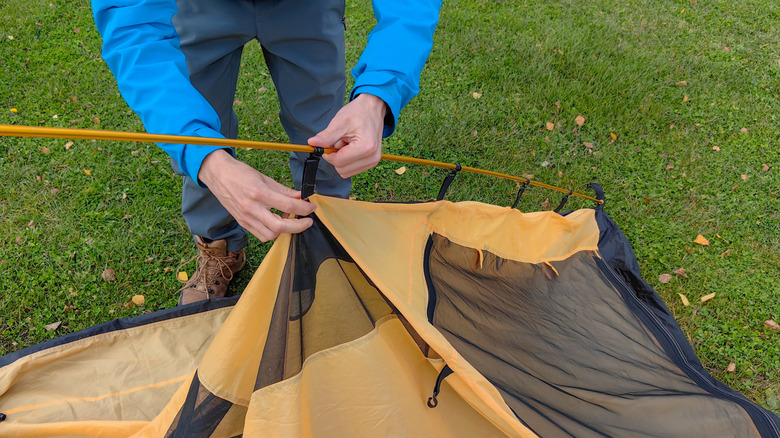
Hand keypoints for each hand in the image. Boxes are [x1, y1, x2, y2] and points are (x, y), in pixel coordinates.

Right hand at [198, 150, 315, 241]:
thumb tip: (300, 197)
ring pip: (271, 235)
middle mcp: (251, 208)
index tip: (311, 208)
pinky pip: (261, 235)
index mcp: (259, 193)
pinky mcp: (242, 223)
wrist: (218, 174)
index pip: (288, 206)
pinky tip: (277, 223)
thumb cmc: (240, 173)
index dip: (304, 208)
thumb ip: (283, 190)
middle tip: (308, 221)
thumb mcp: (264, 178)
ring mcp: (245, 218)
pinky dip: (273, 233)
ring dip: (285, 231)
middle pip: (280, 227)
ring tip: (290, 220)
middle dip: (299, 226)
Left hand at [307, 93, 386, 177]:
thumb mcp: (339, 122)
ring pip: (346, 172)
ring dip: (342, 158)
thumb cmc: (359, 113)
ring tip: (347, 143)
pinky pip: (352, 169)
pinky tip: (352, 147)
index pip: (338, 162)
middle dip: (337, 156)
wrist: (372, 108)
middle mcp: (372, 157)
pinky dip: (348, 160)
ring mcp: (373, 161)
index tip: (330, 143)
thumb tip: (312, 143)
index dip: (329, 153)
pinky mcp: (372, 162)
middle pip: (342, 169)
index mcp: (365, 148)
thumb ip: (326, 136)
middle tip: (341, 141)